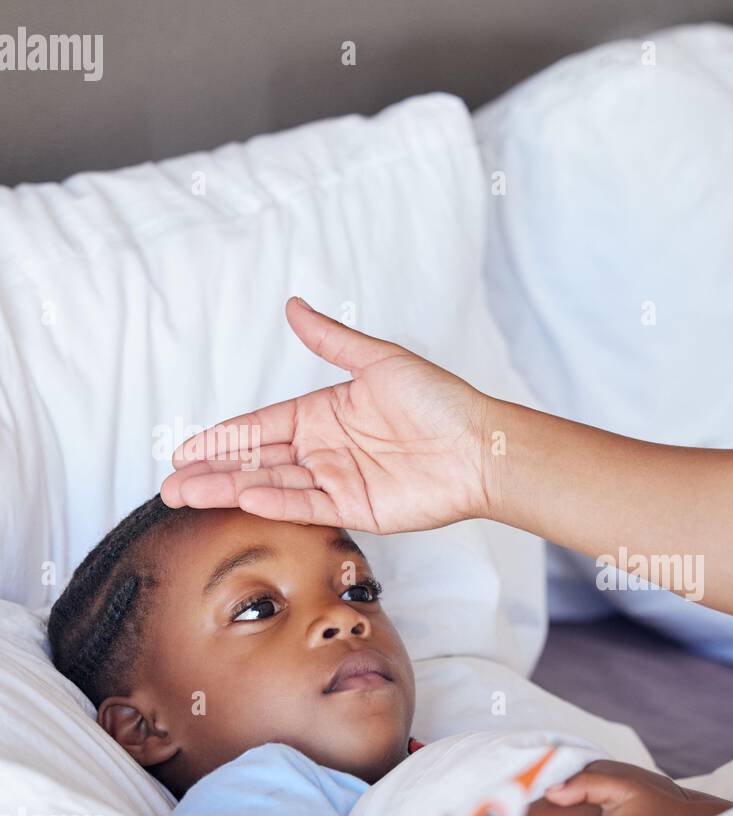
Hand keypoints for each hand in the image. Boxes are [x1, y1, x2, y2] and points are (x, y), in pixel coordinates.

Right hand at [160, 297, 491, 532]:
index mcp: (325, 412)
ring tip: (187, 496)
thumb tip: (293, 306)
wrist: (479, 447)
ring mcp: (340, 480)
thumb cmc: (440, 401)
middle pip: (258, 462)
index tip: (184, 448)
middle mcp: (326, 448)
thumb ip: (332, 340)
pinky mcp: (358, 509)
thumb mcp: (380, 361)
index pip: (261, 427)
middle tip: (171, 485)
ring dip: (232, 490)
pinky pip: (309, 505)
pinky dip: (278, 503)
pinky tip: (246, 499)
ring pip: (275, 486)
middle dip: (213, 472)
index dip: (223, 438)